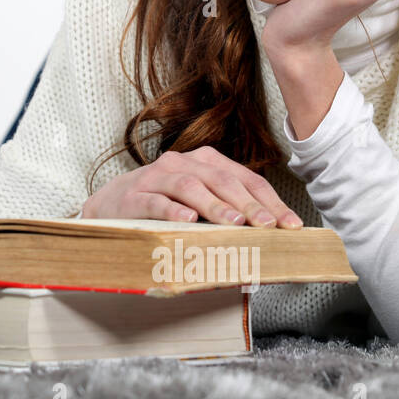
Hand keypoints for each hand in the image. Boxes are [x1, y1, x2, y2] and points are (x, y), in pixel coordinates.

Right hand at [81, 146, 302, 227]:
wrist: (108, 206)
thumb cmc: (162, 206)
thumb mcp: (198, 204)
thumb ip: (228, 211)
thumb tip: (270, 236)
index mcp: (204, 162)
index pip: (245, 179)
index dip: (270, 201)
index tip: (290, 225)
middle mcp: (181, 163)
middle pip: (221, 179)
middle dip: (248, 204)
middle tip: (268, 226)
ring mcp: (156, 177)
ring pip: (190, 186)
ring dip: (215, 206)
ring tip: (234, 223)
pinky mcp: (133, 196)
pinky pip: (156, 201)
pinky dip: (173, 210)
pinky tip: (188, 221)